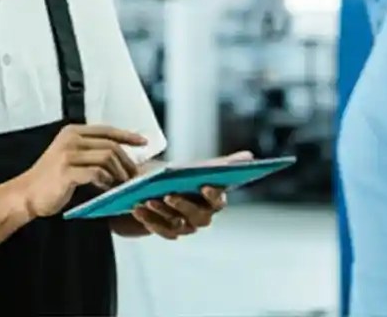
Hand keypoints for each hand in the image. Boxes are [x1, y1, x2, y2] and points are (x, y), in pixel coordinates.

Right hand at [15, 124, 147, 217]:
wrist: (27, 194)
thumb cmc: (50, 179)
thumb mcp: (70, 157)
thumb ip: (90, 152)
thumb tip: (121, 157)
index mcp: (72, 132)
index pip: (107, 130)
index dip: (127, 135)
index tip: (143, 142)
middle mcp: (70, 139)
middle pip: (110, 145)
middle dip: (126, 161)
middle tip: (133, 176)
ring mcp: (68, 154)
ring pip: (107, 158)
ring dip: (118, 173)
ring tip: (121, 185)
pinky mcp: (67, 171)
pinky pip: (96, 173)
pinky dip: (106, 181)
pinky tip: (106, 189)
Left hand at [129, 150, 252, 239]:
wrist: (148, 187)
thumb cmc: (176, 176)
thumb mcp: (194, 167)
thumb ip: (220, 164)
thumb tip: (249, 156)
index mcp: (213, 200)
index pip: (218, 201)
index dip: (213, 195)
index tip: (204, 185)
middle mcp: (202, 216)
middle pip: (198, 217)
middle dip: (183, 206)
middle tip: (168, 195)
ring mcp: (184, 227)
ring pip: (177, 224)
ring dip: (162, 212)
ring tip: (146, 200)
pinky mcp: (165, 231)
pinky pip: (159, 230)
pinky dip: (148, 220)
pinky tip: (137, 209)